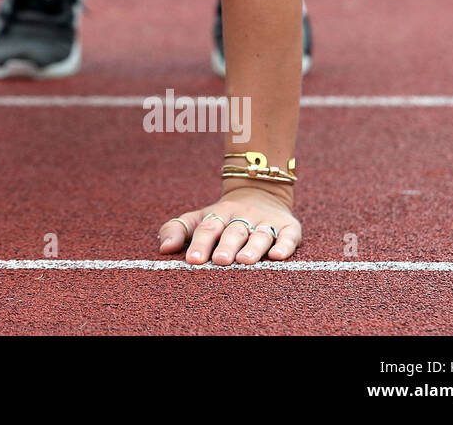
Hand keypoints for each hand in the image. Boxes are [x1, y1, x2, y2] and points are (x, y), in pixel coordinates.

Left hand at [157, 187, 299, 264]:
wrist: (260, 191)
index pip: (207, 228)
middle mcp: (243, 217)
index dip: (200, 243)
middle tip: (219, 261)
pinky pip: (288, 236)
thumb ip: (178, 230)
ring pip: (260, 234)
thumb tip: (163, 249)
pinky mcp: (289, 227)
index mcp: (219, 214)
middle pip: (233, 232)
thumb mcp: (199, 218)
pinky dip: (284, 245)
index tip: (192, 260)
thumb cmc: (223, 217)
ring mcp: (267, 221)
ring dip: (253, 247)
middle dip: (226, 246)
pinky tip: (277, 256)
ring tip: (245, 260)